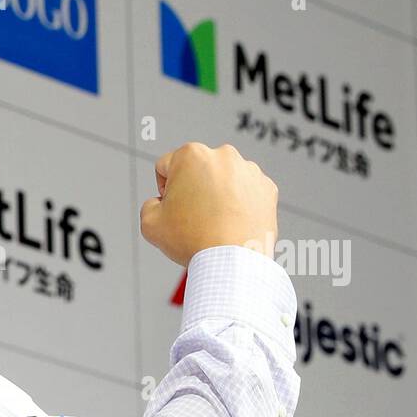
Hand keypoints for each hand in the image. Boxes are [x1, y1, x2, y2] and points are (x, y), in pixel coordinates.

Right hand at [139, 142, 278, 267]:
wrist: (233, 260)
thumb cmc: (194, 240)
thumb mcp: (150, 224)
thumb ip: (150, 205)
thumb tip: (161, 203)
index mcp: (191, 155)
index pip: (166, 166)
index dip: (164, 190)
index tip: (173, 207)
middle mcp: (223, 155)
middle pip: (198, 170)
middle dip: (193, 190)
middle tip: (193, 218)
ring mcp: (249, 170)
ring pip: (224, 180)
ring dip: (217, 196)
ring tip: (214, 224)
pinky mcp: (267, 187)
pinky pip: (247, 192)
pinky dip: (239, 205)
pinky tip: (232, 224)